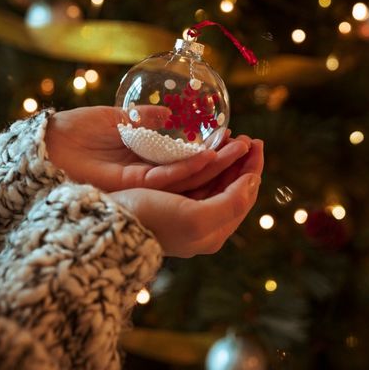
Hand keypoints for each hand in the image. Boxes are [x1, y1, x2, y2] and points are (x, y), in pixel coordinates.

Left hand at [45, 106, 252, 193]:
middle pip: (197, 176)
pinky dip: (189, 167)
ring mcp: (141, 186)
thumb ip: (146, 118)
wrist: (43, 145)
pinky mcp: (131, 188)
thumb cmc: (73, 131)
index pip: (191, 163)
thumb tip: (171, 113)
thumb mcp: (117, 119)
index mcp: (147, 163)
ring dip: (217, 167)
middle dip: (227, 165)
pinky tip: (210, 156)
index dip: (216, 154)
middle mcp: (149, 179)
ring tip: (242, 151)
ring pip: (188, 181)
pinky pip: (167, 178)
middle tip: (253, 149)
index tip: (237, 140)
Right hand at [109, 139, 263, 256]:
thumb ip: (231, 201)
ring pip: (215, 182)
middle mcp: (202, 225)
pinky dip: (206, 161)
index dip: (253, 168)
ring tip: (229, 136)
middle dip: (241, 162)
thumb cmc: (153, 220)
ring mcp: (184, 213)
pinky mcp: (168, 200)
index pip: (244, 196)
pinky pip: (196, 178)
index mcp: (213, 233)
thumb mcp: (198, 217)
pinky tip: (205, 147)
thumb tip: (253, 181)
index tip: (257, 142)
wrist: (111, 226)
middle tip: (246, 136)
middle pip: (232, 189)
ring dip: (224, 159)